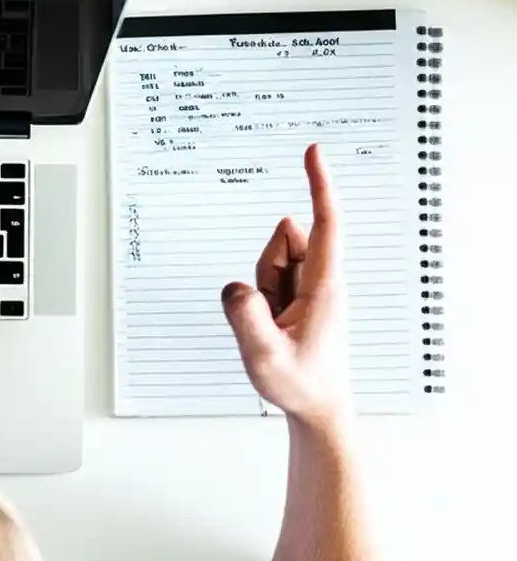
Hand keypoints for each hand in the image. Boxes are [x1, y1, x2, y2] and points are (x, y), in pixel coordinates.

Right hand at [221, 144, 349, 426]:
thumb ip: (245, 319)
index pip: (324, 224)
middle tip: (269, 313)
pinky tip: (273, 325)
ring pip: (275, 259)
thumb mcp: (264, 357)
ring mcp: (312, 288)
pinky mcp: (301, 297)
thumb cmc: (299, 384)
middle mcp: (323, 280)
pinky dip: (263, 296)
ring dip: (263, 287)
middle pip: (287, 241)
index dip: (319, 185)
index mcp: (325, 286)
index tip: (314, 152)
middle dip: (266, 267)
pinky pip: (270, 278)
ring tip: (273, 325)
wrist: (317, 408)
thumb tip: (235, 286)